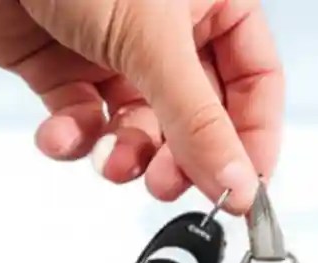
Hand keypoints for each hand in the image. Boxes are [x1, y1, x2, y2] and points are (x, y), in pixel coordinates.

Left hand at [0, 0, 283, 213]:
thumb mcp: (154, 41)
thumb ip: (198, 121)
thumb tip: (238, 184)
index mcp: (212, 3)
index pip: (255, 83)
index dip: (251, 139)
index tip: (241, 189)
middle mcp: (168, 29)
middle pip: (196, 116)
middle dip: (180, 157)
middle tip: (168, 185)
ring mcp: (114, 50)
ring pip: (139, 126)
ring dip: (126, 153)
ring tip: (114, 163)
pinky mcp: (62, 66)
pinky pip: (82, 120)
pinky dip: (72, 137)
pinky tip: (62, 134)